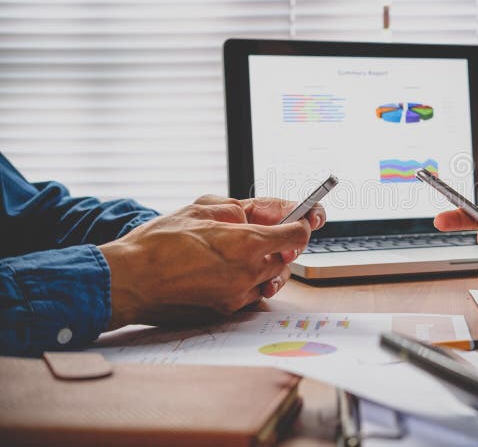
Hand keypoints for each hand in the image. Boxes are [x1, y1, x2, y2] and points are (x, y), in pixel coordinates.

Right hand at [100, 196, 324, 329]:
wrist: (129, 280)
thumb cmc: (159, 243)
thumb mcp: (201, 209)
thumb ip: (239, 209)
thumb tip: (261, 213)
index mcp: (246, 242)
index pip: (297, 235)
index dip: (303, 224)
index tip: (303, 219)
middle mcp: (248, 272)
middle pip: (287, 258)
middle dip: (282, 244)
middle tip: (268, 232)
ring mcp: (237, 295)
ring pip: (272, 279)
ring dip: (268, 265)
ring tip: (246, 252)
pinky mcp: (225, 311)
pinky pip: (252, 296)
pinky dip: (251, 283)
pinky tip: (232, 271)